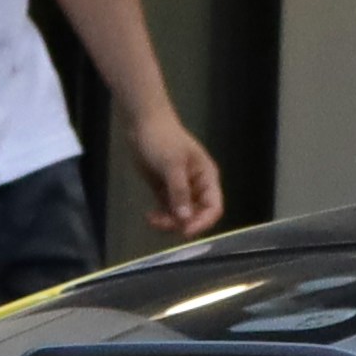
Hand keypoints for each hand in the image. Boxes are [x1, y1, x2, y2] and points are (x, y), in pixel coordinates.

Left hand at [124, 101, 224, 242]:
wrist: (142, 123)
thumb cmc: (162, 139)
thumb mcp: (172, 164)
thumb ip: (179, 192)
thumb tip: (185, 219)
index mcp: (207, 178)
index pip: (214, 207)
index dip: (203, 222)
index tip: (186, 232)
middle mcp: (197, 187)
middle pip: (197, 215)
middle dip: (181, 223)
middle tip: (161, 223)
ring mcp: (180, 189)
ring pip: (181, 215)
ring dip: (168, 222)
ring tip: (152, 219)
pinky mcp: (165, 189)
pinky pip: (168, 210)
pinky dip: (161, 217)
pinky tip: (150, 216)